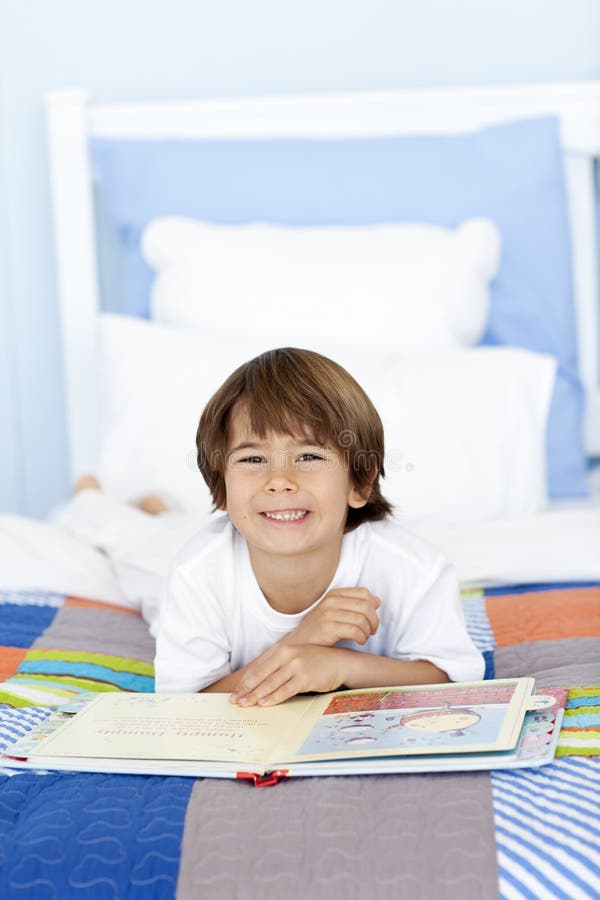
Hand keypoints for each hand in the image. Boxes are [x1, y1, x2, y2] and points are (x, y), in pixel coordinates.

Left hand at [230, 644, 347, 706]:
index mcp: (282, 649)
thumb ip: (279, 665)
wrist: (339, 662)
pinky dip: (273, 698)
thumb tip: (259, 682)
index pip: (259, 667)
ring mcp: (296, 666)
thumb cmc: (315, 661)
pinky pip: (285, 690)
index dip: (246, 680)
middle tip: (234, 701)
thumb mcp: (295, 657)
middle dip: (246, 689)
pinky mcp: (305, 677)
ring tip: (245, 704)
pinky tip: (264, 704)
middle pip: (261, 675)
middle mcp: (287, 655)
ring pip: (271, 683)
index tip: (235, 691)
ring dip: (256, 695)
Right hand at [282, 587, 380, 647]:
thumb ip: (356, 605)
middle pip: (365, 605)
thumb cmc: (319, 630)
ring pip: (361, 619)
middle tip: (372, 630)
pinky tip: (359, 641)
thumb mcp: (336, 613)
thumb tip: (377, 600)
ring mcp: (328, 614)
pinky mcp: (328, 628)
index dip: (373, 606)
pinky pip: (355, 630)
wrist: (299, 644)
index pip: (364, 593)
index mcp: (334, 594)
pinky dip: (362, 637)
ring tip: (364, 637)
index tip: (371, 619)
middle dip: (374, 620)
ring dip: (367, 631)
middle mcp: (331, 601)